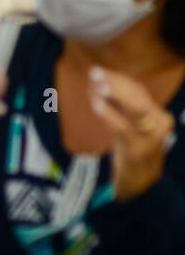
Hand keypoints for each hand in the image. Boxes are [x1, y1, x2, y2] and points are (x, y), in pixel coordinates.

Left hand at [88, 66, 173, 200]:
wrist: (141, 183)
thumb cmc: (134, 149)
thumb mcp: (130, 125)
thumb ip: (118, 106)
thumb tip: (96, 82)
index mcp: (158, 114)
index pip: (138, 90)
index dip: (118, 78)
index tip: (99, 71)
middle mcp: (159, 122)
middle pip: (137, 95)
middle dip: (116, 82)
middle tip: (95, 73)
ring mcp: (150, 137)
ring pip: (133, 109)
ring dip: (113, 95)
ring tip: (95, 86)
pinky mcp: (137, 149)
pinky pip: (122, 127)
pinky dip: (109, 114)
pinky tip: (96, 104)